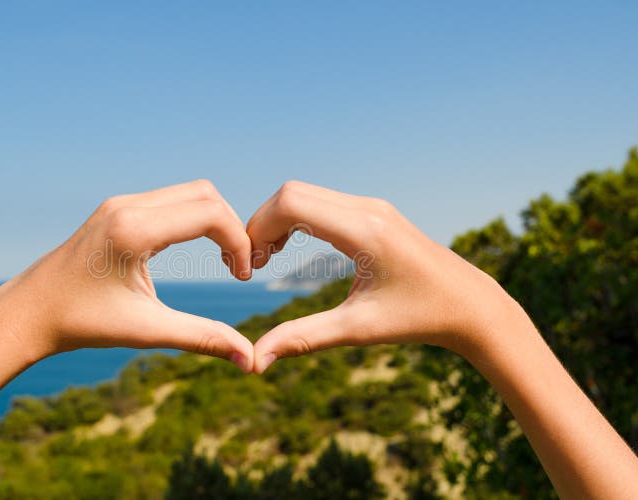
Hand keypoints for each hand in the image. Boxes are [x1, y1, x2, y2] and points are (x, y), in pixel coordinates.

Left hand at [0, 179, 254, 371]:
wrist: (28, 313)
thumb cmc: (81, 323)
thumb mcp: (146, 330)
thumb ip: (201, 337)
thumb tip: (249, 360)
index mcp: (133, 230)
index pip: (209, 214)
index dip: (238, 242)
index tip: (242, 276)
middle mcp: (127, 206)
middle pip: (205, 194)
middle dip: (231, 227)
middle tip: (238, 267)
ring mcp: (120, 203)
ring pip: (189, 193)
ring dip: (214, 221)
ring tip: (224, 260)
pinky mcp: (117, 209)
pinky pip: (170, 201)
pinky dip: (193, 219)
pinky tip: (196, 250)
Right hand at [248, 180, 509, 372]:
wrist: (470, 305)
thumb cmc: (419, 319)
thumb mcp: (358, 330)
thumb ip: (303, 338)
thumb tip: (255, 361)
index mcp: (364, 230)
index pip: (291, 203)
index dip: (258, 229)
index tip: (250, 267)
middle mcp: (368, 208)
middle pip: (292, 192)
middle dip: (262, 224)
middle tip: (253, 264)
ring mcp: (372, 206)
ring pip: (305, 193)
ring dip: (277, 220)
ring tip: (268, 258)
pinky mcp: (374, 212)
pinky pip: (321, 201)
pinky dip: (296, 219)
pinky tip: (289, 247)